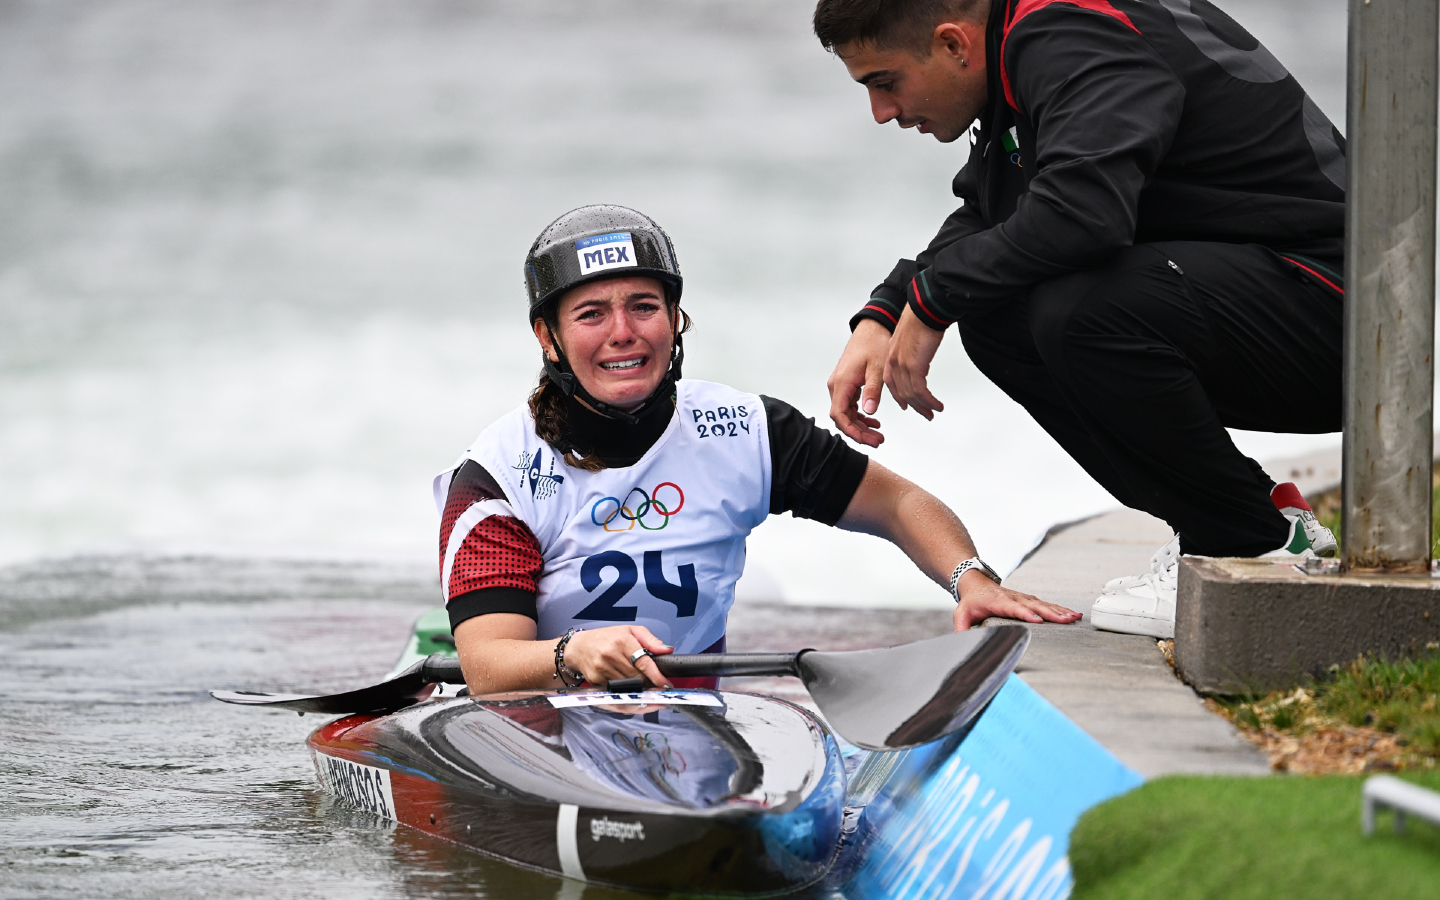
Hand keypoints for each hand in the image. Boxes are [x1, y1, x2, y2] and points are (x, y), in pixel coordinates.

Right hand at [563, 625, 673, 687]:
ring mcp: (602, 670)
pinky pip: (617, 693)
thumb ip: (650, 640)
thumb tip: (667, 650)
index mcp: (622, 641)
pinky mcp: (596, 682)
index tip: (666, 684)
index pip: (643, 662)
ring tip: (646, 689)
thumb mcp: (630, 631)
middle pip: (637, 678)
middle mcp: (611, 656)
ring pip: (628, 688)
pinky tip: (633, 693)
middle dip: (650, 684)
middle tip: (658, 686)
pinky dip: (627, 695)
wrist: (579, 647)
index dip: (656, 676)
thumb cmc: (606, 638)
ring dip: (640, 691)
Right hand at [827, 319, 890, 446]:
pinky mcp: (847, 385)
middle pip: (843, 417)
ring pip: (847, 414)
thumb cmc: (874, 344)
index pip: (839, 414)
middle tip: (878, 441)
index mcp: (842, 383)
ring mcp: (841, 386)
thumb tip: (869, 410)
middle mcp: (837, 386)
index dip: (851, 430)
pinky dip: (861, 416)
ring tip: (878, 435)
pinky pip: (850, 406)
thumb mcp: (877, 368)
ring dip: (861, 426)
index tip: (865, 439)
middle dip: (859, 432)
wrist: (872, 329)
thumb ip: (872, 390)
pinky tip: (874, 421)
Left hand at [884, 306, 946, 420]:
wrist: (925, 308)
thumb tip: (920, 355)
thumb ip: (912, 350)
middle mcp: (894, 361)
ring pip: (911, 394)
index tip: (908, 404)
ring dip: (924, 406)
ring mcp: (902, 365)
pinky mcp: (914, 366)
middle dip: (915, 405)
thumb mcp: (912, 338)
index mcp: (891, 354)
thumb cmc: (922, 317)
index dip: (900, 396)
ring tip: (934, 411)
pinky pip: (920, 391)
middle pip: (901, 392)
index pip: (891, 382)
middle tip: (926, 413)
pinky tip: (937, 404)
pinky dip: (929, 401)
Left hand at [951, 570, 1081, 630]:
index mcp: (999, 602)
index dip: (1026, 614)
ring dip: (1060, 611)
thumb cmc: (970, 602)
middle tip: (1067, 620)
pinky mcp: (1029, 600)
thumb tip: (961, 643)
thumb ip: (962, 629)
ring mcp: (1023, 598)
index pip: (1014, 608)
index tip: (1039, 620)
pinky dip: (1060, 609)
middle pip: (1035, 606)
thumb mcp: (961, 614)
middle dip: (1052, 613)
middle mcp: (1014, 598)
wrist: (976, 583)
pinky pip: (1047, 604)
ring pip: (1044, 604)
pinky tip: (1073, 615)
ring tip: (1075, 618)